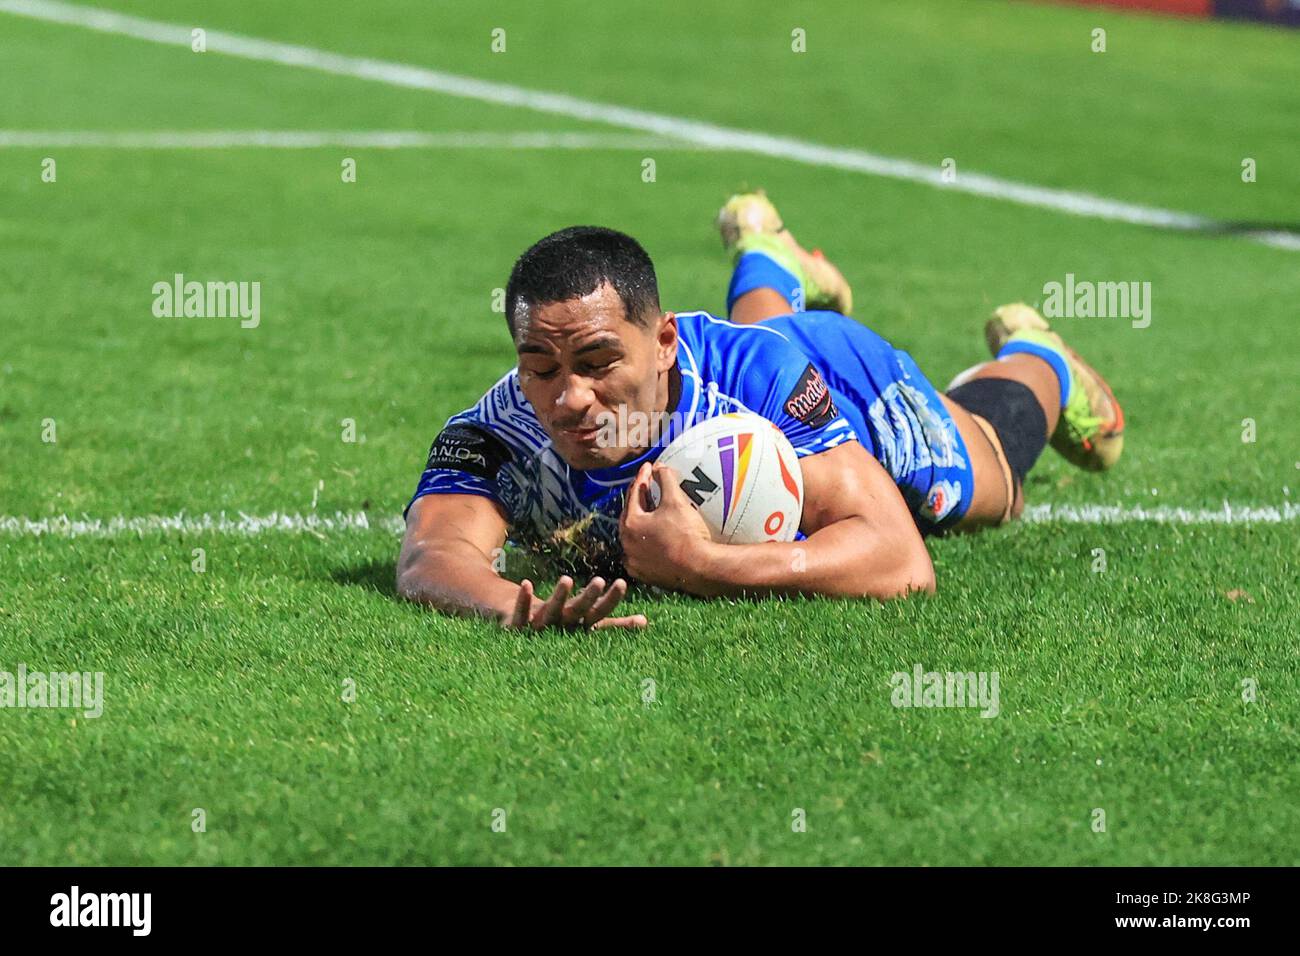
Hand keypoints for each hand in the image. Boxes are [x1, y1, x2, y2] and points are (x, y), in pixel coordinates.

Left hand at [503, 575, 647, 630]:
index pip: (597, 613)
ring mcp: (539, 628)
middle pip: (577, 612)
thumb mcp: (586, 621)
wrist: (517, 632)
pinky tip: (527, 583)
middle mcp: (561, 629)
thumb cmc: (558, 625)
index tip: (622, 582)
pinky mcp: (517, 626)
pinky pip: (520, 612)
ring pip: (551, 611)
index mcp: (578, 627)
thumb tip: (645, 622)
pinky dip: (524, 600)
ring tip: (567, 578)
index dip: (610, 600)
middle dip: (588, 598)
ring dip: (559, 596)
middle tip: (601, 580)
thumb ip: (613, 623)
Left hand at [619, 462, 713, 590]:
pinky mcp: (645, 575)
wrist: (700, 568)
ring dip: (641, 523)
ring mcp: (635, 562)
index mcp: (631, 524)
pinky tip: (655, 539)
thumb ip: (665, 480)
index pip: (634, 494)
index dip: (642, 478)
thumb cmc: (687, 535)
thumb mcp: (676, 501)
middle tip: (647, 488)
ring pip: (634, 536)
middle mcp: (627, 544)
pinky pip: (641, 554)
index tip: (649, 468)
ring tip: (652, 513)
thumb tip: (660, 468)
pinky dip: (646, 544)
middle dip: (638, 500)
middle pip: (630, 515)